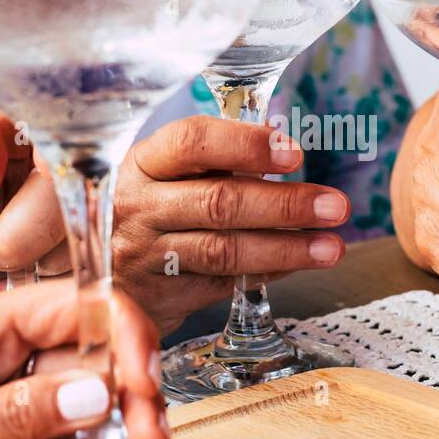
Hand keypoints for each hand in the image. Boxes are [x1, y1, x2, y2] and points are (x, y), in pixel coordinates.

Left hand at [0, 104, 67, 349]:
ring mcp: (58, 202)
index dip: (34, 166)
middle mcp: (33, 158)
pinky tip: (10, 281)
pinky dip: (51, 279)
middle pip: (74, 174)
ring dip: (37, 256)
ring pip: (88, 218)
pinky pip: (91, 257)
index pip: (45, 123)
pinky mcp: (72, 245)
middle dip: (30, 226)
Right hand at [113, 116, 349, 334]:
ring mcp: (148, 255)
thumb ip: (215, 160)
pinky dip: (267, 272)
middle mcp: (139, 206)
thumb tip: (284, 150)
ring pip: (224, 250)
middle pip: (218, 201)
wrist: (104, 271)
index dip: (246, 145)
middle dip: (284, 204)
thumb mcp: (165, 173)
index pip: (192, 142)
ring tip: (331, 246)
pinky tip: (299, 263)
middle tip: (335, 206)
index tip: (294, 153)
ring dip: (286, 247)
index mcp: (143, 162)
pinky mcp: (162, 296)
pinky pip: (224, 283)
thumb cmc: (151, 208)